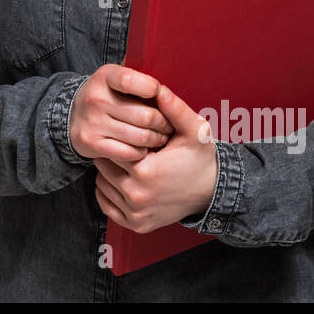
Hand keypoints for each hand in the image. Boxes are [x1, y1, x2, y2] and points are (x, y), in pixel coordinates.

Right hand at [69, 63, 173, 161]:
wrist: (73, 116)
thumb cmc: (107, 96)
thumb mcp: (117, 78)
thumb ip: (140, 80)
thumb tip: (167, 92)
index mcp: (104, 76)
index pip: (131, 81)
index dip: (153, 89)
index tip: (159, 95)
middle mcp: (95, 98)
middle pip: (145, 116)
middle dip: (163, 123)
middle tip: (168, 125)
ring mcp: (92, 122)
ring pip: (141, 137)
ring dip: (156, 139)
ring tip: (160, 137)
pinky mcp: (91, 143)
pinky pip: (129, 153)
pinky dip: (141, 152)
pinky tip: (143, 148)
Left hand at [93, 85, 217, 234]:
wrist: (212, 192)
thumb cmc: (201, 158)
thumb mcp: (195, 130)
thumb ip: (175, 108)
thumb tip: (157, 89)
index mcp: (145, 171)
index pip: (113, 146)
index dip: (121, 138)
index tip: (132, 136)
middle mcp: (136, 196)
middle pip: (104, 165)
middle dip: (114, 154)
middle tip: (130, 149)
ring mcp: (135, 213)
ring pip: (101, 184)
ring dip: (110, 173)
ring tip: (129, 165)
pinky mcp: (135, 224)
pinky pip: (105, 204)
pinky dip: (109, 192)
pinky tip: (125, 181)